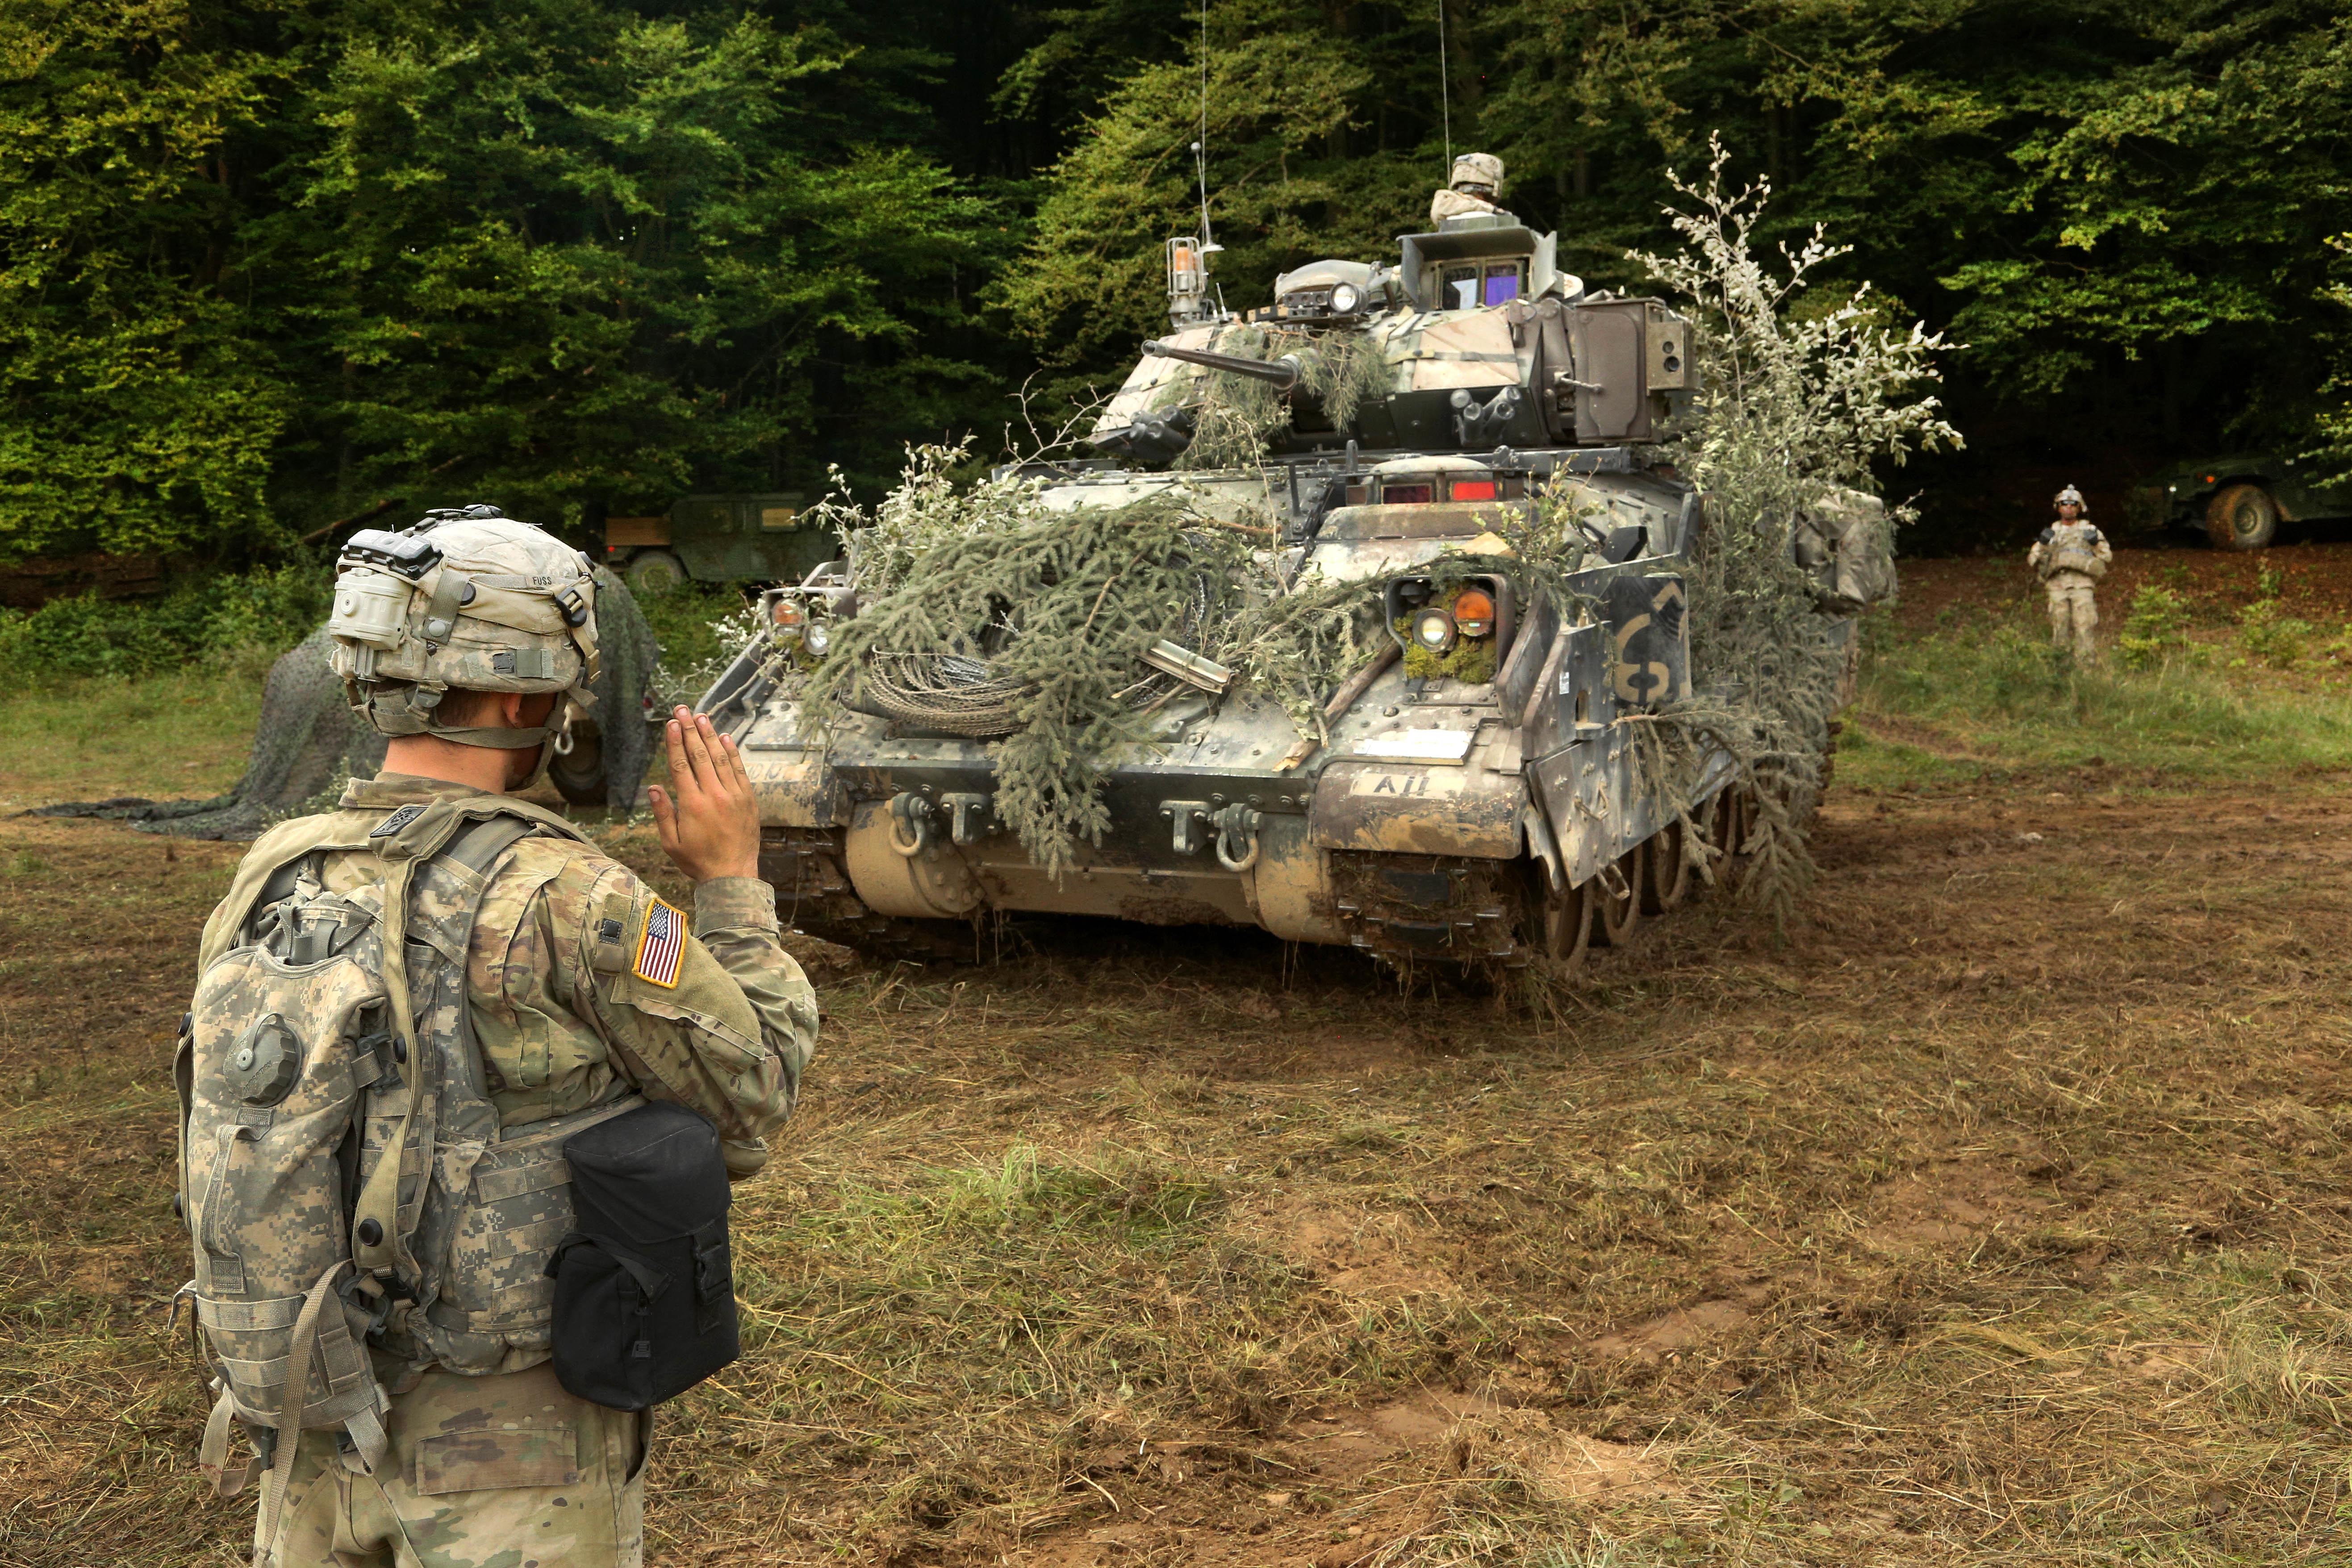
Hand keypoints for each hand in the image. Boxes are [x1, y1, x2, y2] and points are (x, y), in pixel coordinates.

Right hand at [649, 707, 762, 882]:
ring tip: (702, 717)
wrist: (734, 875)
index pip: (681, 766)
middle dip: (690, 730)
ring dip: (710, 735)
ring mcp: (734, 796)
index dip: (675, 743)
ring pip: (721, 758)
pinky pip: (740, 770)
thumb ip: (662, 814)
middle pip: (700, 755)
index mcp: (692, 805)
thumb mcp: (671, 843)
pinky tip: (726, 737)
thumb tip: (653, 788)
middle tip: (683, 710)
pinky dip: (733, 752)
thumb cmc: (698, 861)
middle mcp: (714, 796)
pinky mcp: (748, 799)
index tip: (671, 724)